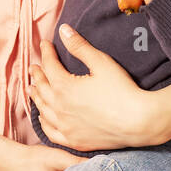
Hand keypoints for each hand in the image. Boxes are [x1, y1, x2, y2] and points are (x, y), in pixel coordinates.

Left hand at [30, 26, 162, 150]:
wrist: (139, 121)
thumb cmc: (122, 90)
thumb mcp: (101, 62)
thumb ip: (79, 46)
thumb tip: (63, 30)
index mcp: (64, 87)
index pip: (49, 66)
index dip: (46, 53)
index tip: (45, 44)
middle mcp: (59, 108)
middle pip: (42, 87)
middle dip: (38, 74)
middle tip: (34, 67)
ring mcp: (65, 127)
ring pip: (43, 109)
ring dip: (36, 96)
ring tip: (31, 88)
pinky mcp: (74, 141)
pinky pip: (51, 132)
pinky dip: (43, 122)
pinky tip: (43, 117)